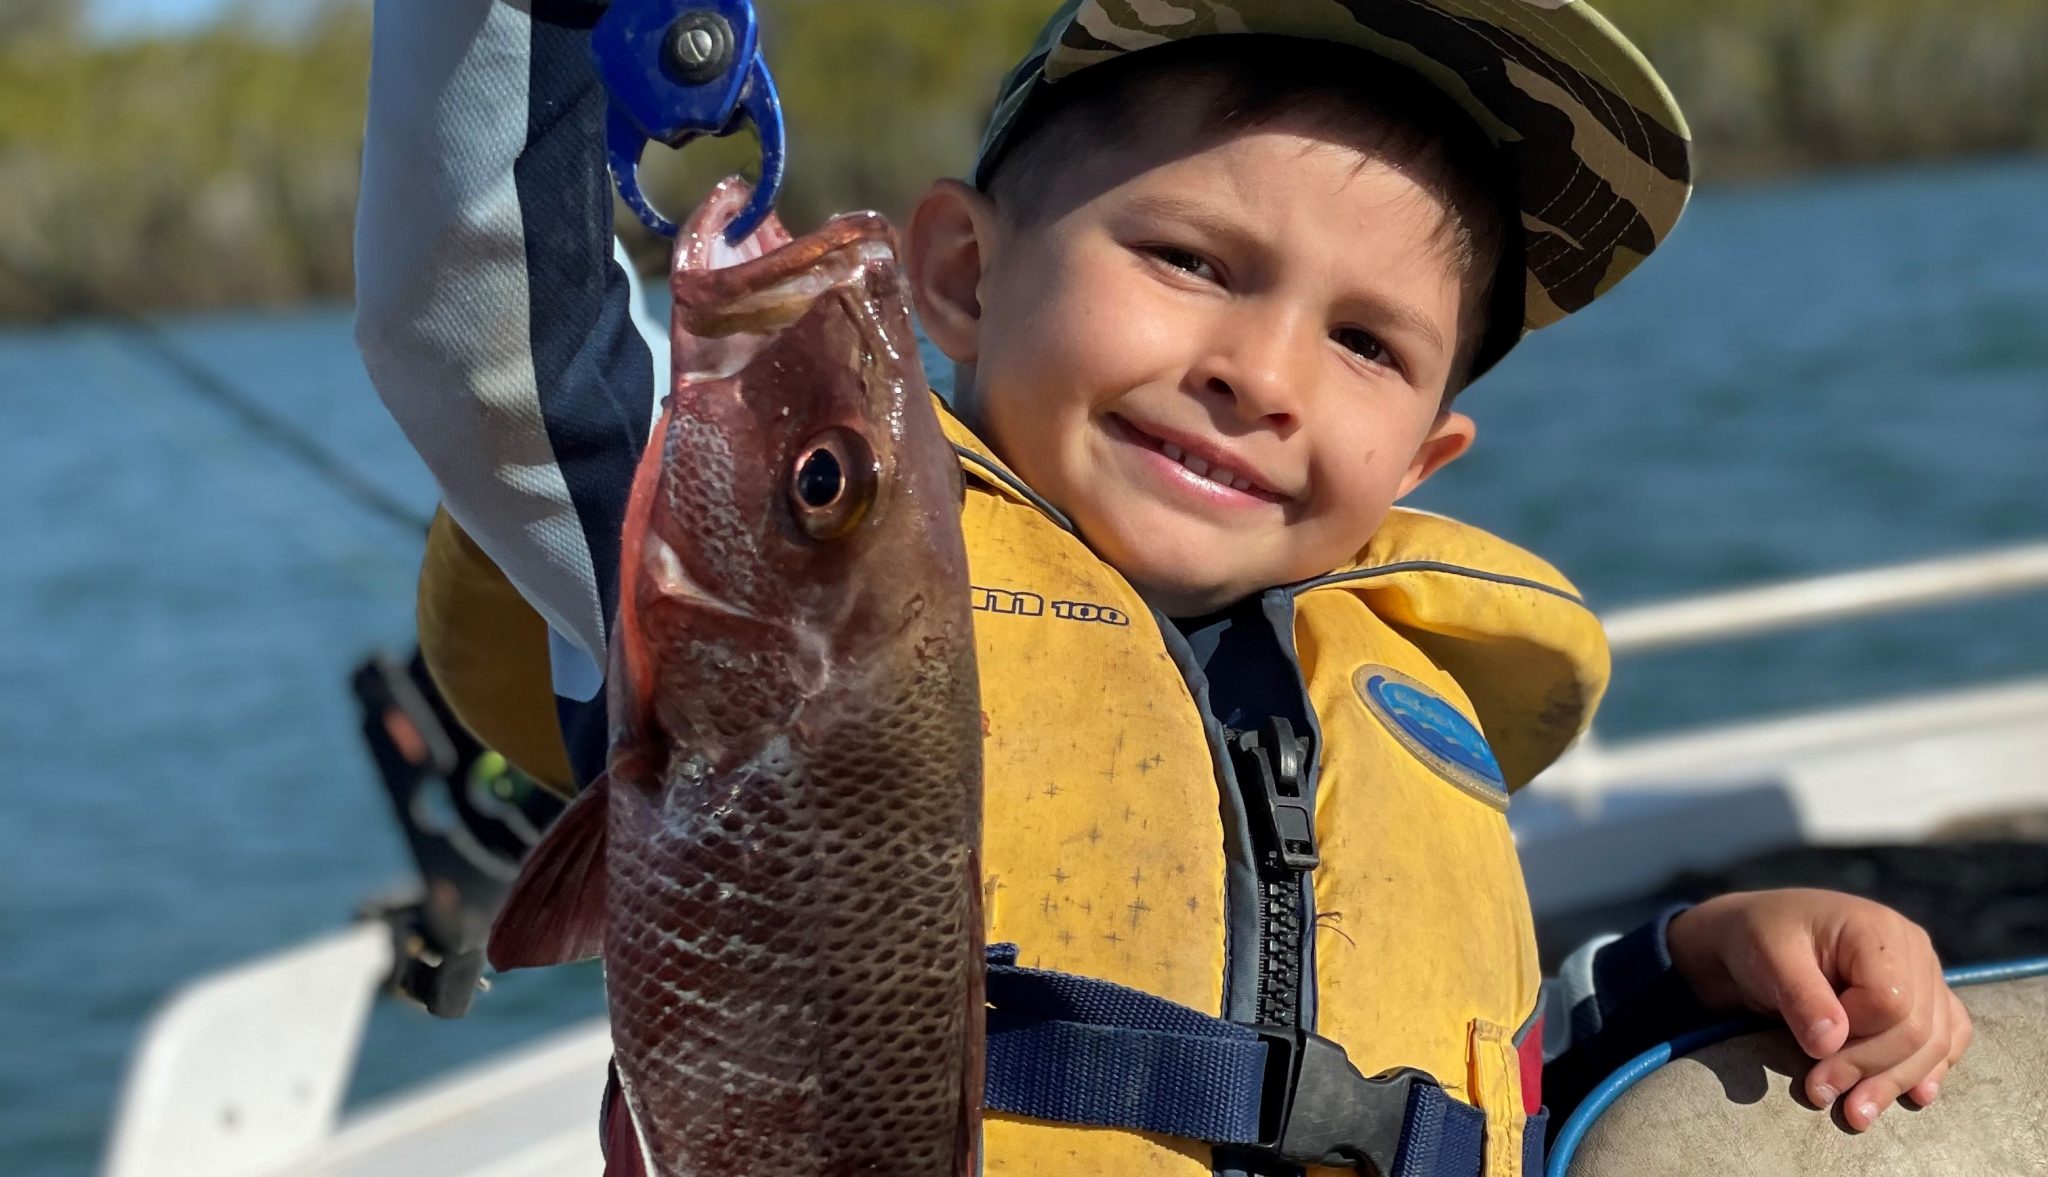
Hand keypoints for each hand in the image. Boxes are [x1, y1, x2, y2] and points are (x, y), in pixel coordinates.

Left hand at [1665, 889, 1971, 1130]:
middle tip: (1820, 1094)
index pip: (1891, 1004)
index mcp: (1878, 930)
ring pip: (1934, 1042)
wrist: (1757, 937)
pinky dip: (1929, 1069)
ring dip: (1896, 1083)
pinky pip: (1946, 1038)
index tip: (1812, 1049)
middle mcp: (1914, 949)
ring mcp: (1925, 974)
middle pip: (1917, 1030)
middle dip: (1870, 1071)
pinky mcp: (1925, 997)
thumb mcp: (1768, 957)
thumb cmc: (1760, 940)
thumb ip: (1801, 997)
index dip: (1856, 1038)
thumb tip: (1830, 1044)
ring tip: (1855, 1114)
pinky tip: (1914, 1095)